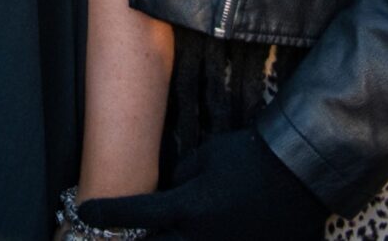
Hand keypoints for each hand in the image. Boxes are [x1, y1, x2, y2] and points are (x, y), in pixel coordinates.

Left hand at [81, 129, 329, 240]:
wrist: (302, 173)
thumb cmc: (251, 157)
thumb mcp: (206, 159)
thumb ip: (180, 183)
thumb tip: (168, 197)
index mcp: (186, 209)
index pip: (135, 216)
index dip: (105, 214)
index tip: (85, 212)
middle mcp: (200, 238)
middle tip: (107, 240)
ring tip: (149, 239)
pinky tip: (187, 238)